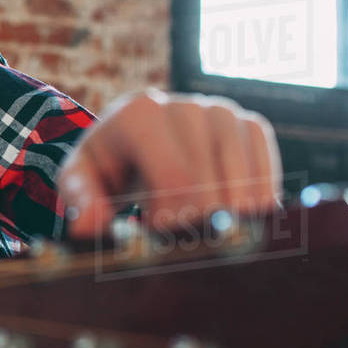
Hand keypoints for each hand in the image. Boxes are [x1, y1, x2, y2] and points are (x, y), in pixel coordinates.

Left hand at [59, 88, 282, 237]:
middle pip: (211, 188)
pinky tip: (229, 220)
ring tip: (198, 231)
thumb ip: (81, 202)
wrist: (136, 138)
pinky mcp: (252, 126)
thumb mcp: (80, 180)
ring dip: (225, 223)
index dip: (172, 221)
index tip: (159, 238)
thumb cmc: (106, 165)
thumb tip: (89, 228)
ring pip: (244, 188)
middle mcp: (187, 106)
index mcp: (140, 114)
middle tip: (179, 241)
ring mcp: (224, 113)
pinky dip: (253, 209)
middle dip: (195, 226)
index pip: (176, 180)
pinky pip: (266, 178)